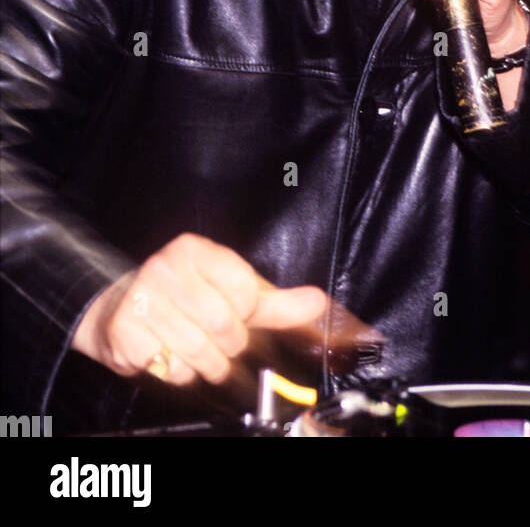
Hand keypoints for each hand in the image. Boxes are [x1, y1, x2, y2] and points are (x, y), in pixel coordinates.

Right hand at [71, 233, 330, 387]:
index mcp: (196, 250)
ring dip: (207, 364)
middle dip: (229, 345)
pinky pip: (170, 367)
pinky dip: (178, 372)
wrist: (118, 310)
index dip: (246, 314)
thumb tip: (318, 303)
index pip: (245, 291)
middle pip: (225, 325)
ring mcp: (143, 297)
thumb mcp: (230, 293)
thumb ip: (275, 303)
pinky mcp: (125, 330)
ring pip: (200, 351)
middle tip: (219, 341)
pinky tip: (169, 355)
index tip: (236, 314)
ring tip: (200, 354)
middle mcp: (166, 267)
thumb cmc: (184, 299)